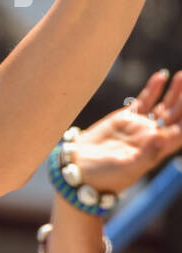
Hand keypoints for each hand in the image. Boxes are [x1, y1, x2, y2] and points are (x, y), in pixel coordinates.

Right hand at [70, 68, 181, 194]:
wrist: (79, 170)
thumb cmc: (105, 176)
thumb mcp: (127, 168)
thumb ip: (146, 154)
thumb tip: (162, 136)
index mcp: (158, 149)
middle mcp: (153, 135)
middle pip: (176, 115)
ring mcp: (140, 125)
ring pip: (163, 105)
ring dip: (173, 92)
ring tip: (180, 76)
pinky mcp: (125, 118)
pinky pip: (143, 100)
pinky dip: (153, 89)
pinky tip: (161, 75)